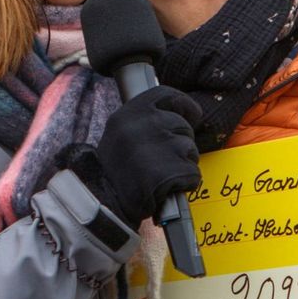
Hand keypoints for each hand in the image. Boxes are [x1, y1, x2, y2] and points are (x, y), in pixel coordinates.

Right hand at [72, 86, 203, 226]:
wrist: (105, 203)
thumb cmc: (117, 171)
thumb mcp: (121, 135)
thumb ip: (146, 122)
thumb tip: (182, 115)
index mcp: (128, 114)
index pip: (166, 95)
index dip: (184, 104)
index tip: (192, 114)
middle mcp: (143, 125)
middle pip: (183, 124)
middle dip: (181, 143)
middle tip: (163, 160)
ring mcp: (157, 148)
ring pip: (190, 149)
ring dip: (184, 164)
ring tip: (162, 175)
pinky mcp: (167, 172)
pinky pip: (193, 174)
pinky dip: (186, 183)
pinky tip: (169, 188)